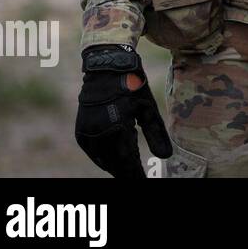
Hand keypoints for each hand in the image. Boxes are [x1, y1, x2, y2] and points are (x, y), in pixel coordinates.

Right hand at [74, 45, 172, 177]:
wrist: (106, 67)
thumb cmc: (133, 86)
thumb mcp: (148, 109)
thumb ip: (156, 135)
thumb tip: (166, 158)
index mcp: (117, 129)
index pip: (128, 162)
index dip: (136, 175)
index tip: (145, 181)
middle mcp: (99, 134)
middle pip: (115, 164)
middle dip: (128, 173)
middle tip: (139, 177)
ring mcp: (87, 134)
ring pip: (104, 161)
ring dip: (117, 168)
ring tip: (131, 172)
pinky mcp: (81, 132)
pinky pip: (94, 153)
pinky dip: (106, 160)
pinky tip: (116, 162)